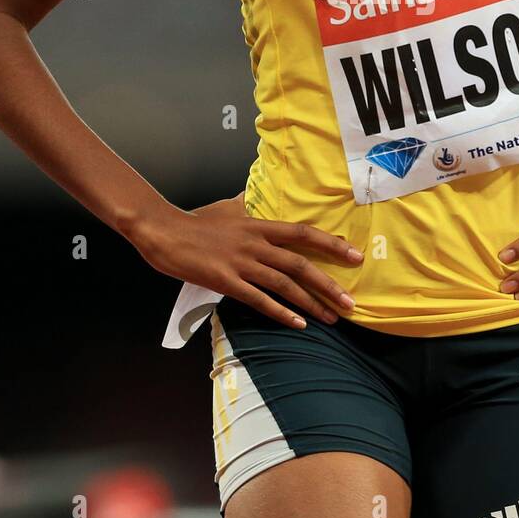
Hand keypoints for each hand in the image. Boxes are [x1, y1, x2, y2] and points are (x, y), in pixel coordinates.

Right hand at [130, 193, 361, 328]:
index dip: (331, 244)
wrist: (164, 230)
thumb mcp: (227, 207)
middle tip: (351, 302)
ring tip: (331, 318)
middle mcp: (256, 244)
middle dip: (329, 285)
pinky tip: (298, 324)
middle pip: (301, 264)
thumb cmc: (196, 221)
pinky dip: (281, 313)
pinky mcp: (226, 281)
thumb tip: (253, 193)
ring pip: (285, 285)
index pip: (304, 234)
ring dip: (311, 303)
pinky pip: (259, 300)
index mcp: (259, 225)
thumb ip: (246, 203)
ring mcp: (241, 263)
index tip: (355, 255)